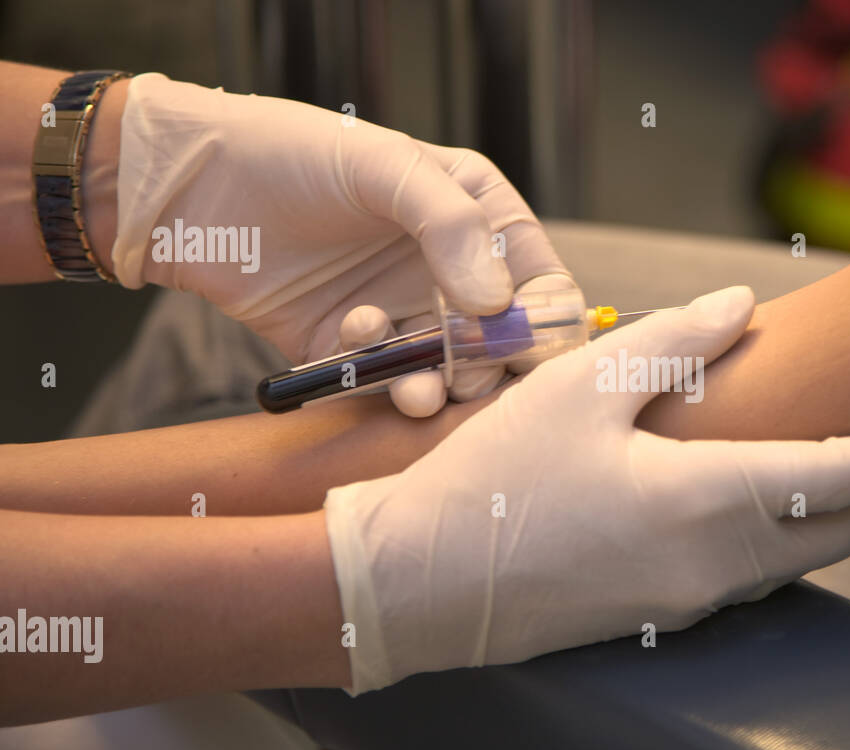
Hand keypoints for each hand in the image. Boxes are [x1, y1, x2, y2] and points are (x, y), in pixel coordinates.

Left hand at [109, 73, 570, 415]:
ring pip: (452, 374)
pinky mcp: (355, 350)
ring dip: (442, 384)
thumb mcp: (386, 165)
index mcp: (478, 220)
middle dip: (494, 367)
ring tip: (422, 387)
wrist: (194, 187)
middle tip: (468, 371)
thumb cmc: (294, 154)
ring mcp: (403, 313)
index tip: (524, 345)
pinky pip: (388, 383)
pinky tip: (352, 335)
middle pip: (506, 344)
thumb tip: (499, 308)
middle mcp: (448, 272)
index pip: (544, 285)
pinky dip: (382, 376)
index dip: (547, 323)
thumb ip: (453, 228)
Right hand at [323, 285, 849, 693]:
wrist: (422, 588)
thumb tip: (743, 305)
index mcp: (701, 502)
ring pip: (809, 557)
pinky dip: (807, 542)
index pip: (839, 476)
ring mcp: (692, 596)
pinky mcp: (666, 610)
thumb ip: (673, 343)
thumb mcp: (576, 389)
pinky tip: (810, 519)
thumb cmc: (492, 481)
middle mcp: (714, 562)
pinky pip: (762, 572)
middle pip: (843, 530)